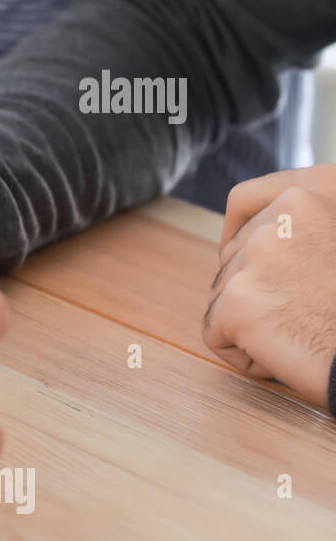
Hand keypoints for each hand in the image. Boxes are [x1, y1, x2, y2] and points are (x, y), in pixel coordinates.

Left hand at [205, 165, 335, 406]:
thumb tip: (266, 232)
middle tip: (304, 310)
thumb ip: (307, 225)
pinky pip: (216, 332)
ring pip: (222, 292)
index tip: (248, 257)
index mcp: (324, 185)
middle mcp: (288, 209)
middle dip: (254, 286)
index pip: (246, 198)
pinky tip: (288, 355)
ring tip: (305, 331)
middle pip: (231, 252)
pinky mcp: (237, 300)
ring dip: (253, 320)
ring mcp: (259, 252)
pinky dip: (246, 354)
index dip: (239, 232)